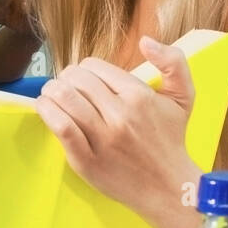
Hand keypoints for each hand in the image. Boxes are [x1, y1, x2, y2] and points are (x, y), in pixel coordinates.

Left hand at [35, 37, 200, 218]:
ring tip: (50, 94)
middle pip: (75, 80)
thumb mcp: (183, 97)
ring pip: (65, 99)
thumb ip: (173, 62)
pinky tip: (44, 107)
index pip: (93, 67)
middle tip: (63, 86)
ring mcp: (103, 138)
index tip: (82, 78)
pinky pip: (60, 127)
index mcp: (140, 96)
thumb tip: (146, 41)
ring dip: (50, 91)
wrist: (168, 187)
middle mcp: (121, 114)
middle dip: (64, 78)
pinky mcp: (87, 160)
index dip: (83, 69)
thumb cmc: (170, 140)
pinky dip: (46, 111)